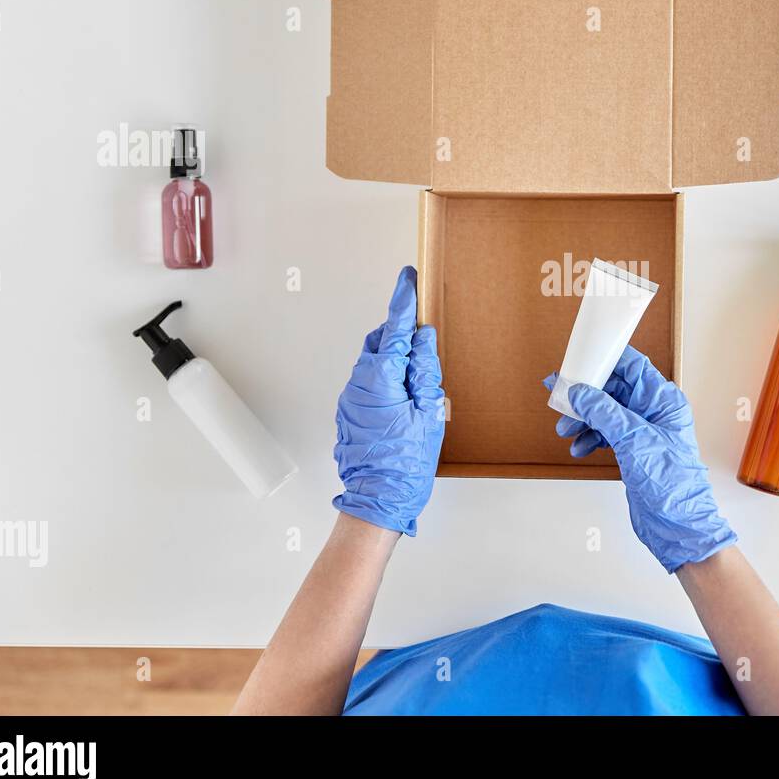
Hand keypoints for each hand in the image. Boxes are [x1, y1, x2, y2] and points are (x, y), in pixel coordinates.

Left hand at [333, 266, 444, 535]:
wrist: (378, 500)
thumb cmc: (406, 463)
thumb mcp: (429, 412)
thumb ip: (424, 371)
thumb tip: (423, 340)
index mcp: (380, 378)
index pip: (395, 329)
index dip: (403, 300)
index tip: (408, 278)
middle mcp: (358, 383)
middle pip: (380, 343)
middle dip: (400, 334)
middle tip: (424, 337)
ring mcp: (350, 400)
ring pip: (373, 364)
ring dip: (394, 361)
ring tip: (419, 380)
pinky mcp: (349, 414)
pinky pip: (368, 385)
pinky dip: (386, 381)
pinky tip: (404, 399)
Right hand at [544, 347, 736, 572]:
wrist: (678, 526)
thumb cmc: (672, 485)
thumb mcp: (634, 439)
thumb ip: (604, 412)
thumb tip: (580, 392)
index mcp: (664, 401)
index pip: (633, 367)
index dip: (605, 361)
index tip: (579, 359)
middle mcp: (654, 413)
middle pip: (614, 390)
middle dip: (586, 395)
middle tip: (561, 396)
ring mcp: (643, 433)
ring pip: (606, 414)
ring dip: (583, 420)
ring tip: (565, 430)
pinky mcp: (633, 452)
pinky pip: (606, 435)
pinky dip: (589, 439)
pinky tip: (579, 448)